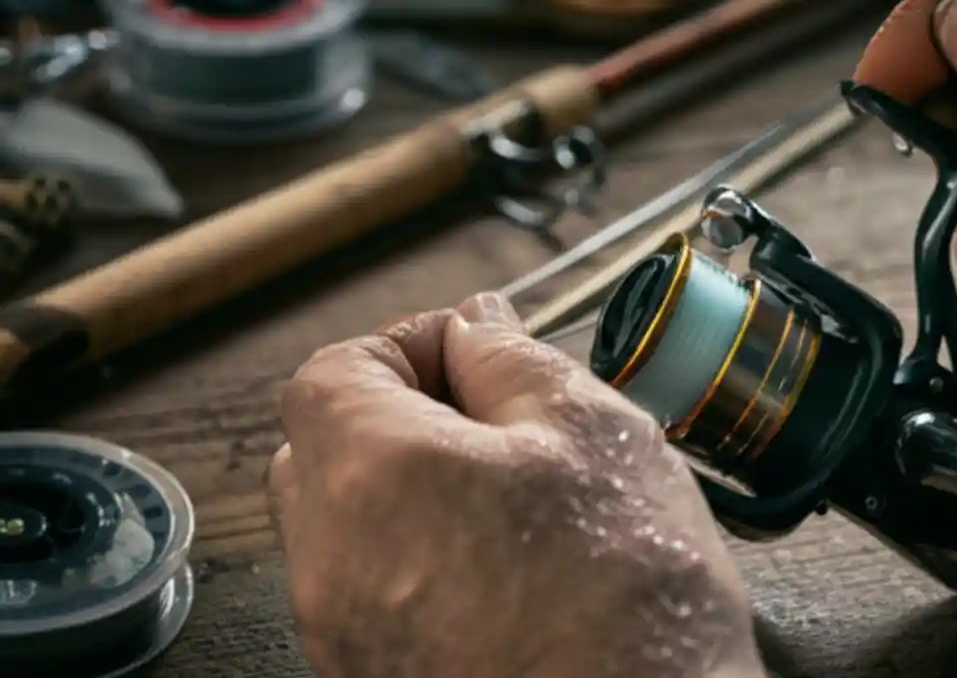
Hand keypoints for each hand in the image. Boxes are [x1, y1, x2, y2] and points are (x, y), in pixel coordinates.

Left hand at [268, 293, 766, 677]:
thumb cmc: (627, 595)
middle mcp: (330, 563)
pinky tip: (504, 570)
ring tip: (506, 503)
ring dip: (408, 493)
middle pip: (321, 450)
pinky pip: (372, 595)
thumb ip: (512, 360)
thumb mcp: (591, 431)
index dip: (406, 345)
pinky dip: (418, 562)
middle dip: (395, 417)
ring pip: (345, 529)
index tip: (472, 354)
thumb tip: (477, 327)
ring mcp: (344, 635)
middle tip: (487, 423)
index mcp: (370, 475)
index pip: (332, 371)